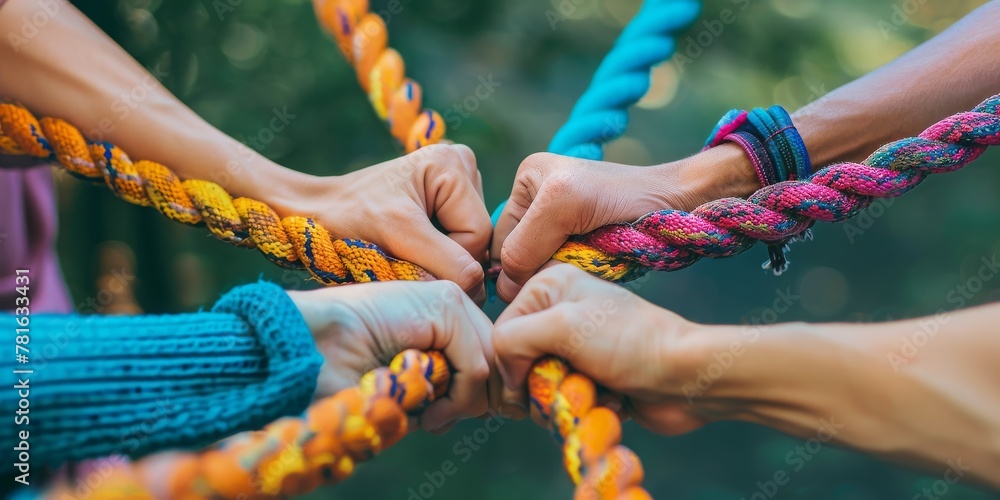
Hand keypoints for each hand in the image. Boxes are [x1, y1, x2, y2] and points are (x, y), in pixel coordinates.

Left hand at [275, 144, 490, 300]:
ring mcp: (456, 176)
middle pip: (478, 235)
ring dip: (442, 253)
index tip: (412, 261)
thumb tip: (481, 289)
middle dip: (447, 256)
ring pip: (470, 239)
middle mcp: (461, 162)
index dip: (451, 261)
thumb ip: (448, 264)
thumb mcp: (401, 240)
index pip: (479, 233)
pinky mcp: (448, 193)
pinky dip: (438, 247)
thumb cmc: (349, 220)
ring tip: (407, 243)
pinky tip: (411, 239)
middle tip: (407, 254)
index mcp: (453, 162)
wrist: (319, 210)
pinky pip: (460, 235)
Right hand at [287, 280, 495, 432]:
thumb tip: (495, 405)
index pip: (489, 355)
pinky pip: (476, 365)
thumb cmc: (343, 368)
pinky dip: (457, 399)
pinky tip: (427, 410)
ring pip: (490, 363)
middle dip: (478, 400)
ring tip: (429, 417)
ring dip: (464, 404)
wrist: (305, 345)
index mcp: (440, 315)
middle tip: (438, 420)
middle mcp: (448, 302)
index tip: (450, 419)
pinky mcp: (443, 305)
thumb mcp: (405, 382)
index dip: (482, 395)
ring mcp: (447, 298)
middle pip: (496, 358)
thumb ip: (446, 387)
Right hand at [491, 146, 756, 301]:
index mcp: (527, 182)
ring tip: (588, 263)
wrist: (680, 206)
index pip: (497, 240)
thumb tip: (504, 284)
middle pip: (517, 260)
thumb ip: (524, 241)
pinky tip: (595, 270)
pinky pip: (562, 278)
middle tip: (575, 261)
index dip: (514, 263)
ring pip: (539, 274)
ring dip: (560, 275)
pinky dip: (575, 279)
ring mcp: (560, 231)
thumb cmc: (629, 196)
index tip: (550, 263)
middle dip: (540, 268)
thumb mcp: (564, 205)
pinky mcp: (581, 252)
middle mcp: (538, 204)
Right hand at [492, 264, 707, 434]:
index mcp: (548, 284)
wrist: (686, 377)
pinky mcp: (590, 373)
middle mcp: (558, 310)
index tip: (542, 375)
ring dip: (566, 398)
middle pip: (517, 363)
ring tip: (597, 391)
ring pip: (540, 387)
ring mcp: (574, 343)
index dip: (514, 363)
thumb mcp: (563, 327)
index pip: (500, 333)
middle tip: (574, 384)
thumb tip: (504, 373)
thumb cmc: (629, 344)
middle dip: (543, 384)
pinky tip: (608, 400)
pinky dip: (583, 405)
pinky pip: (564, 399)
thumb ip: (512, 339)